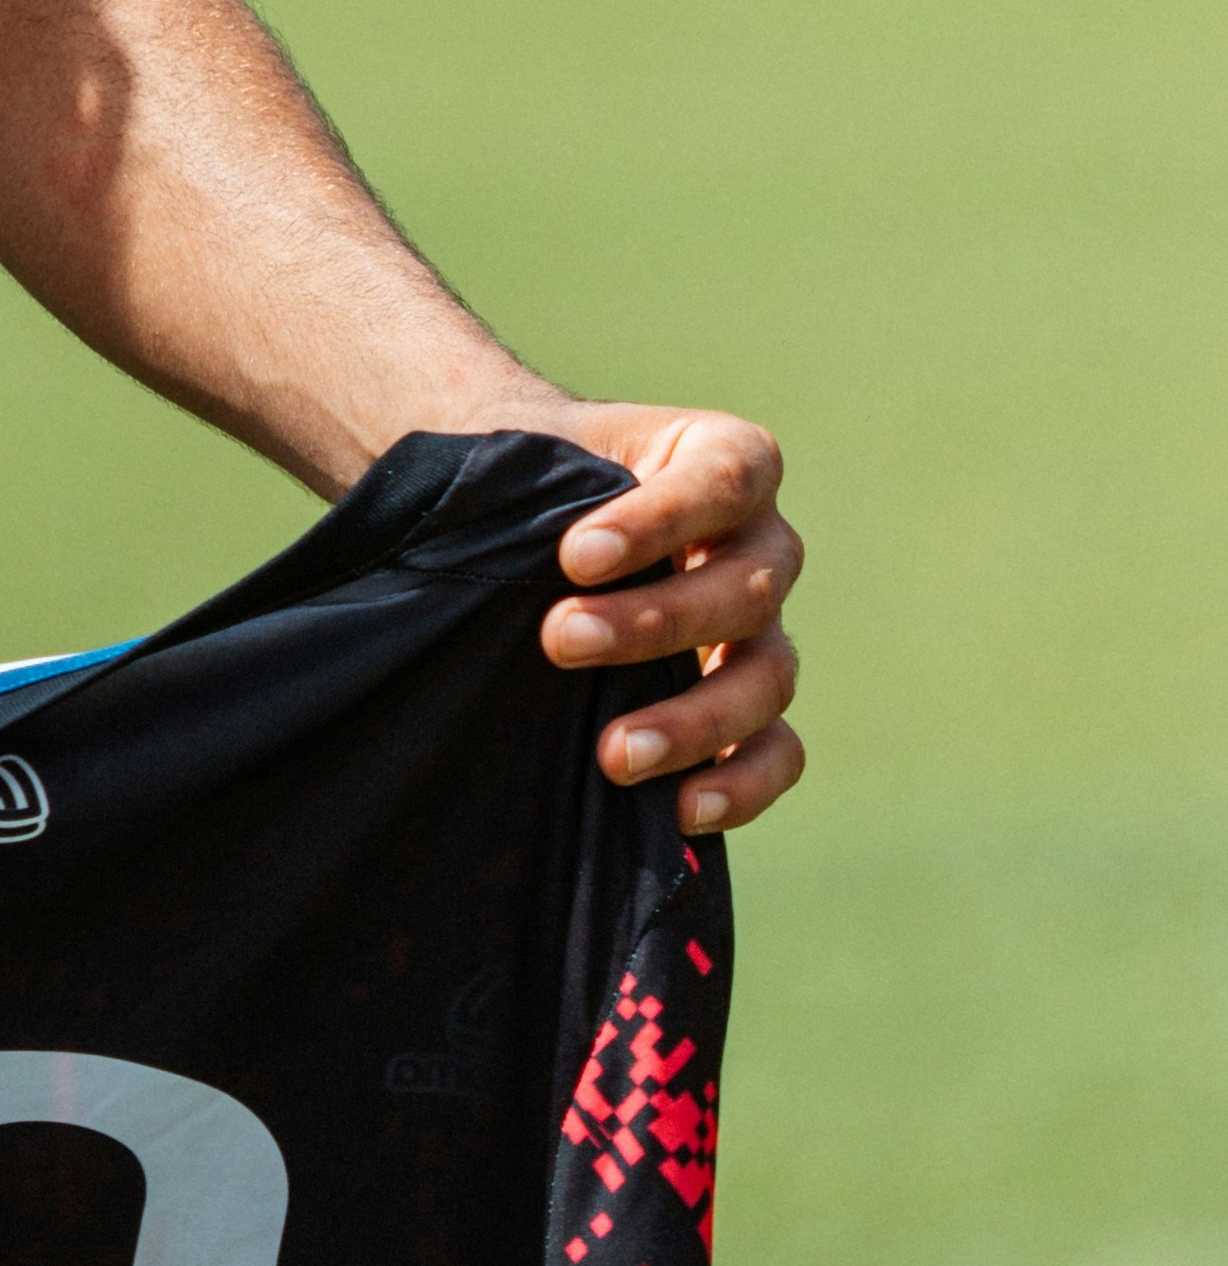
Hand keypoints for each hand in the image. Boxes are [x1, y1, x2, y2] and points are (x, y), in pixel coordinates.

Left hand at [533, 406, 803, 837]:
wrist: (522, 527)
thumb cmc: (525, 481)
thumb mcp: (526, 454)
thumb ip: (528, 479)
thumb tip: (488, 546)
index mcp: (720, 459)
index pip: (724, 479)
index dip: (661, 522)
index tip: (575, 555)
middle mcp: (760, 544)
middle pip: (747, 588)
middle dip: (654, 622)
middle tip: (560, 640)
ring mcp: (760, 629)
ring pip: (768, 677)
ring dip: (695, 720)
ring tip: (613, 755)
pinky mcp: (746, 704)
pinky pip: (777, 750)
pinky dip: (741, 784)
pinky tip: (679, 811)